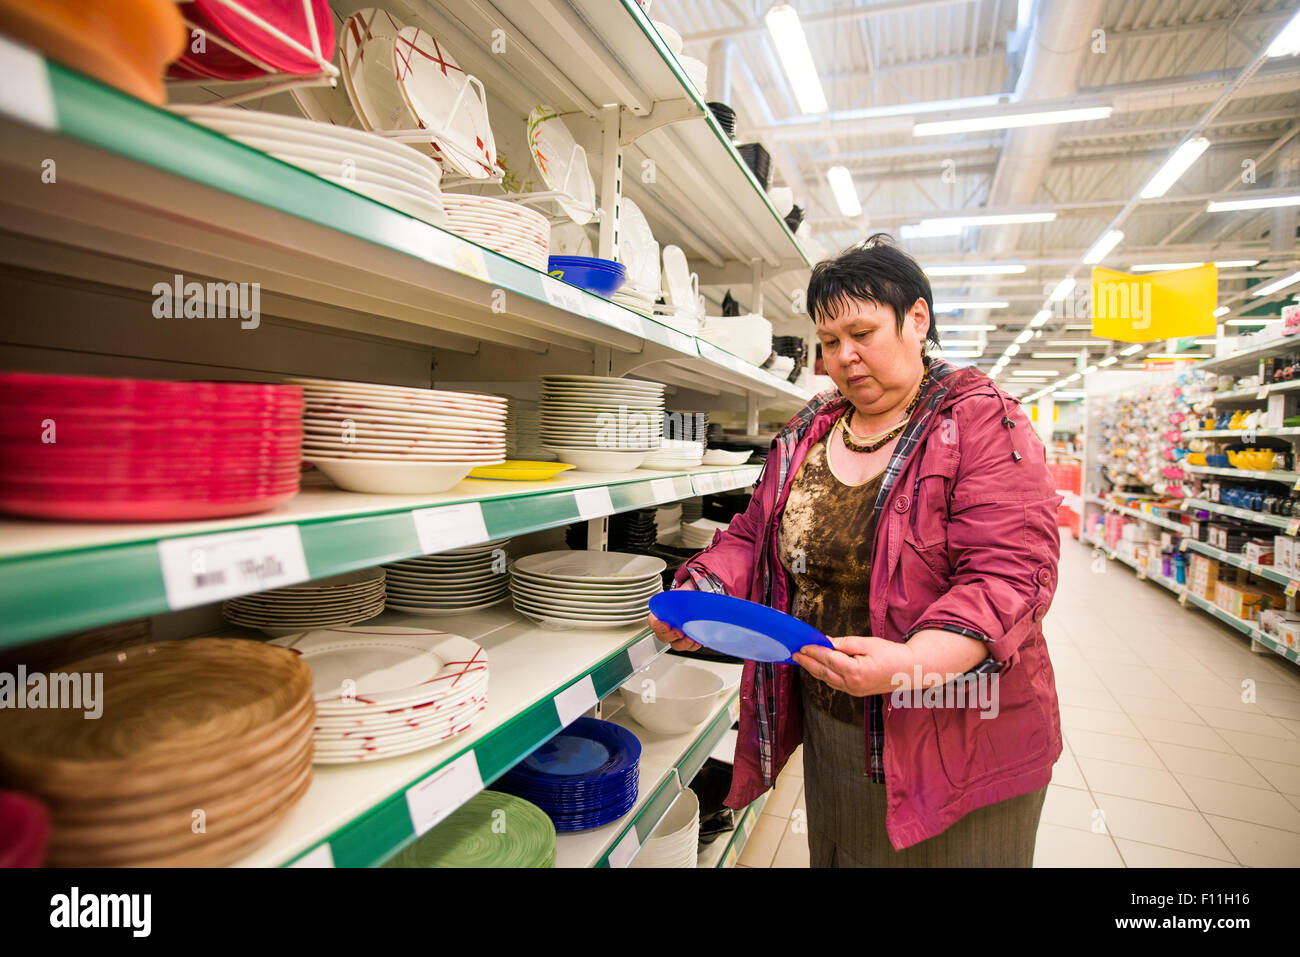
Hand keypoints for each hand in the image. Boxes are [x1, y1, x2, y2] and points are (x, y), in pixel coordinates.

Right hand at [646, 579, 700, 651]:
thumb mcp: (680, 593)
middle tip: (679, 632)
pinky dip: (693, 646)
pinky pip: (688, 647)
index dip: (658, 625)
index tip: (666, 625)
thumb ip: (680, 594)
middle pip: (662, 636)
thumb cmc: (684, 598)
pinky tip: (697, 641)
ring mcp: (675, 635)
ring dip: (682, 643)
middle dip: (671, 636)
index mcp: (660, 614)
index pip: (653, 622)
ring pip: (675, 644)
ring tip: (690, 639)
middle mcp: (666, 627)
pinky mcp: (686, 641)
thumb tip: (685, 592)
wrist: (695, 602)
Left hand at [792, 635, 916, 696]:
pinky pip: (835, 684)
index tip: (802, 645)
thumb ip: (844, 644)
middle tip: (795, 654)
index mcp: (856, 671)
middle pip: (823, 672)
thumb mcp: (867, 643)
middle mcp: (853, 684)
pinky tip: (818, 668)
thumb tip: (826, 642)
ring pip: (827, 680)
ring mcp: (854, 691)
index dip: (814, 651)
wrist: (909, 671)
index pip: (828, 659)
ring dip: (813, 670)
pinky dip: (824, 675)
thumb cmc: (891, 654)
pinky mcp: (856, 692)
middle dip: (807, 662)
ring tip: (802, 660)